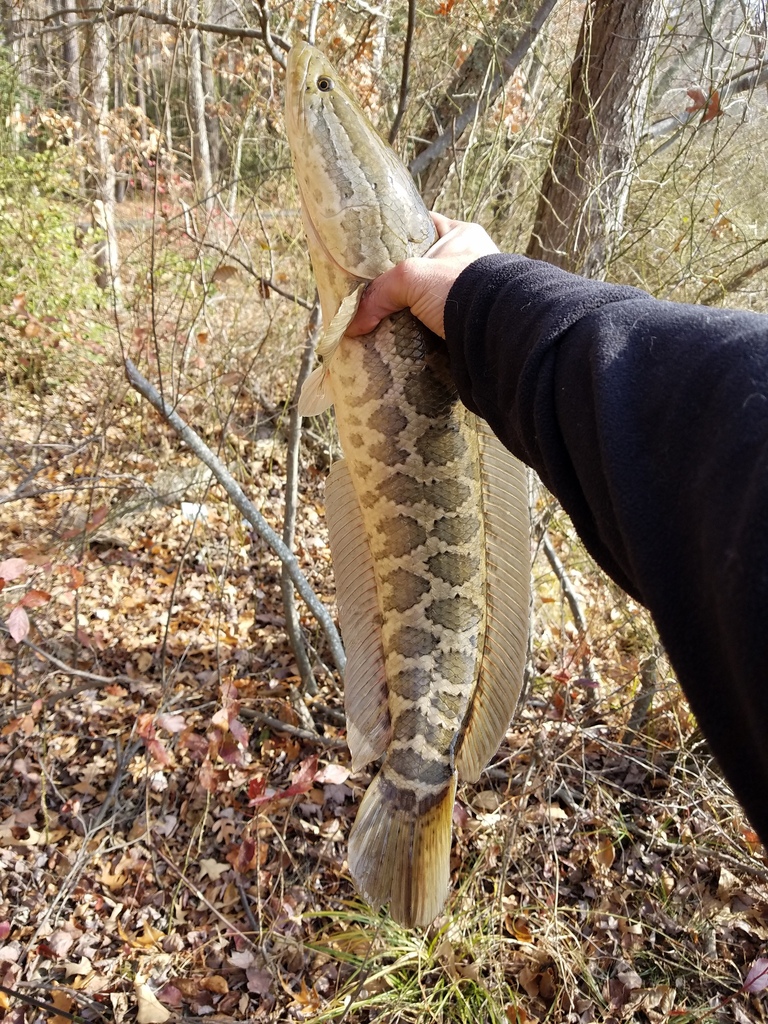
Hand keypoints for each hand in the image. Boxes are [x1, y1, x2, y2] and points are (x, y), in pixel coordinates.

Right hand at [346, 212, 498, 338]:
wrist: (496, 329)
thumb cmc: (461, 287)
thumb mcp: (412, 278)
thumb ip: (380, 293)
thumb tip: (353, 323)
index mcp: (462, 236)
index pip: (423, 225)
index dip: (398, 234)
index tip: (374, 249)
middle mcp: (469, 261)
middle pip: (423, 266)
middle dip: (400, 280)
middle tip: (375, 290)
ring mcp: (471, 294)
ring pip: (429, 298)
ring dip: (410, 309)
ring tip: (384, 317)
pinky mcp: (469, 322)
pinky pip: (438, 323)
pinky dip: (423, 330)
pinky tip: (404, 337)